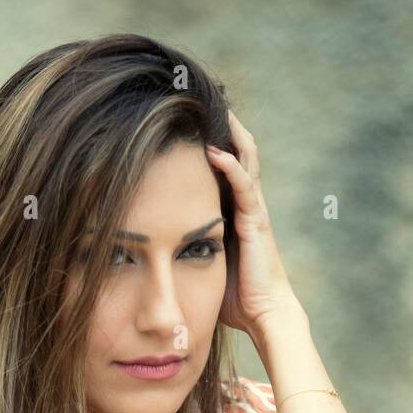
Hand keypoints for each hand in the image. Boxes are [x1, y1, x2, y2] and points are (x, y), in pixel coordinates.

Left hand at [205, 111, 302, 340]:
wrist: (265, 315)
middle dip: (224, 125)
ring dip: (230, 133)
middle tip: (203, 97)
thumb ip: (186, 247)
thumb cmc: (234, 297)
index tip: (190, 119)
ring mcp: (255, 210)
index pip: (226, 166)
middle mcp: (248, 204)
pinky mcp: (257, 222)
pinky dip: (230, 166)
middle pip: (238, 152)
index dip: (213, 140)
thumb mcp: (203, 264)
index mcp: (236, 211)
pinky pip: (245, 186)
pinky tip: (214, 150)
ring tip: (214, 107)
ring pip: (246, 159)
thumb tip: (148, 247)